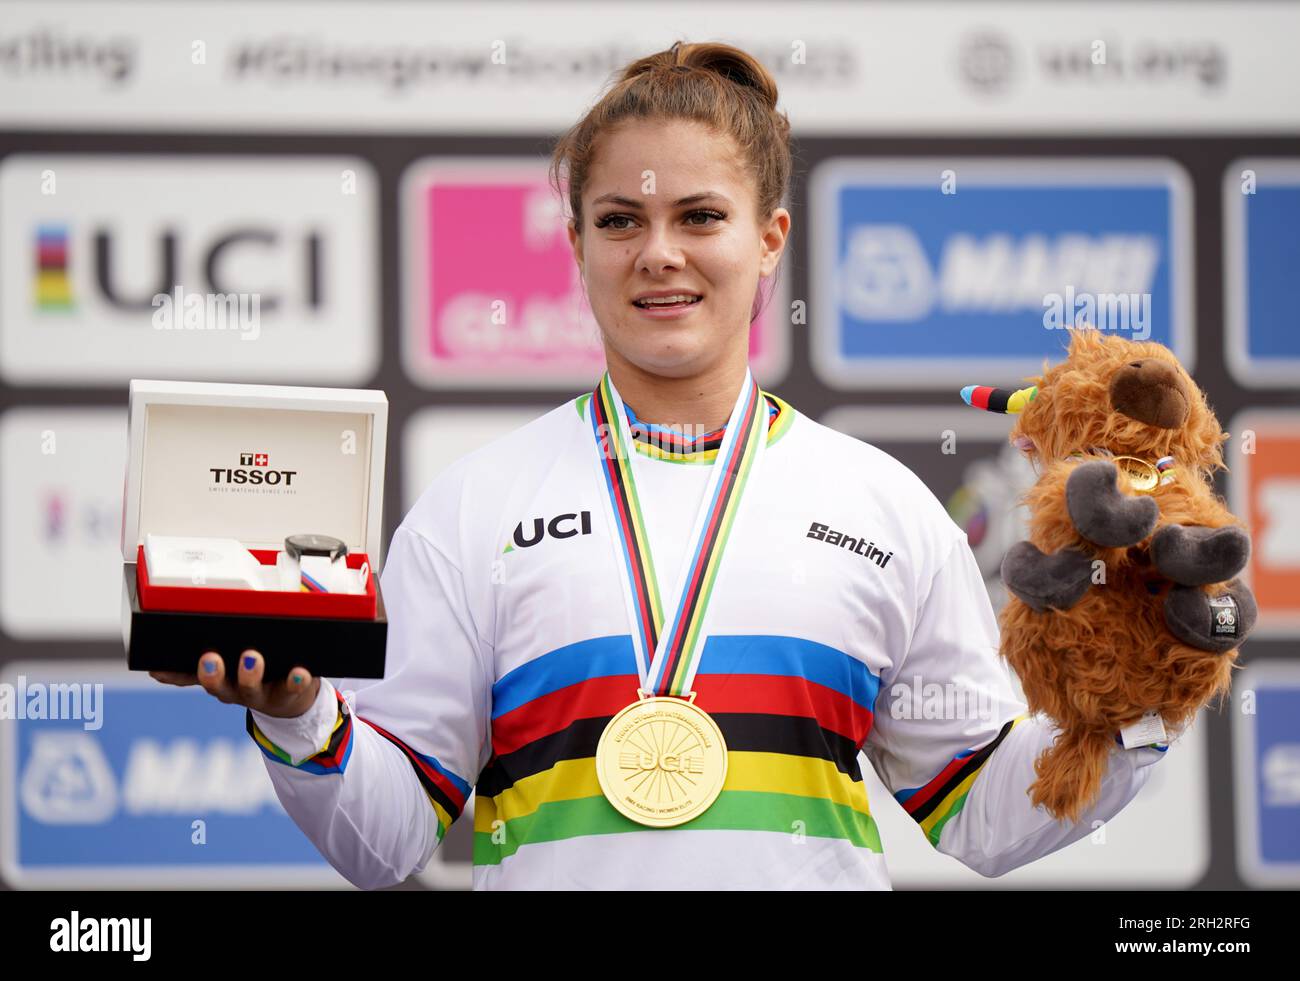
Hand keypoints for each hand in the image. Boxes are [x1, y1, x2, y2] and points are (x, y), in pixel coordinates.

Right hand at [149, 650, 321, 718]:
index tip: (157, 669)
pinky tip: (299, 670)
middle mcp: (236, 691)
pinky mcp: (291, 692)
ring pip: (251, 688)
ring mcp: (262, 694)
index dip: (173, 675)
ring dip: (249, 674)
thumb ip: (201, 662)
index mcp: (218, 681)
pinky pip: (293, 688)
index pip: (190, 678)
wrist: (292, 697)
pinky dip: (296, 680)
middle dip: (212, 674)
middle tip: (209, 658)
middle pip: (219, 686)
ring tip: (251, 657)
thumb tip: (156, 666)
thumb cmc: (256, 671)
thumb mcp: (228, 666)